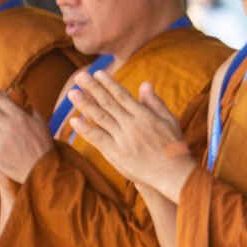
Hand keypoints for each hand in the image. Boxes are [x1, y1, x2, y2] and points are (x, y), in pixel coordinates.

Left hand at [67, 70, 193, 199]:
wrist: (173, 173)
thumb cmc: (173, 147)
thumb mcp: (169, 120)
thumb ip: (155, 102)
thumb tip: (145, 84)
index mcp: (144, 115)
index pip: (122, 95)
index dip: (108, 83)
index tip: (97, 73)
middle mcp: (131, 124)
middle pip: (108, 103)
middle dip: (92, 88)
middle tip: (79, 77)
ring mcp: (123, 139)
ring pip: (100, 118)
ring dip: (85, 105)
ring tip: (72, 94)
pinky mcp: (117, 155)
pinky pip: (98, 139)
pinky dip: (86, 130)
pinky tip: (74, 121)